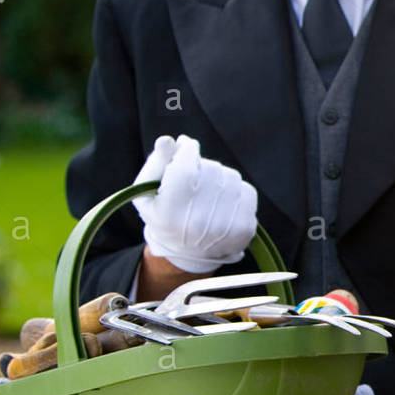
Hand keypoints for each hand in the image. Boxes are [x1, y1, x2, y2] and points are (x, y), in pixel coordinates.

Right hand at [132, 134, 256, 274]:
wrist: (189, 253)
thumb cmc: (164, 216)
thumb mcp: (147, 192)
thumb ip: (156, 163)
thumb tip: (168, 140)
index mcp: (170, 211)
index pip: (185, 165)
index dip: (187, 150)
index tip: (186, 148)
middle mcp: (199, 220)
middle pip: (210, 168)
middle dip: (202, 165)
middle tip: (193, 179)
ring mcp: (225, 225)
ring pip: (230, 176)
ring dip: (220, 177)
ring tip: (207, 193)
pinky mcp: (245, 227)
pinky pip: (247, 190)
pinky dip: (236, 190)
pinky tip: (223, 202)